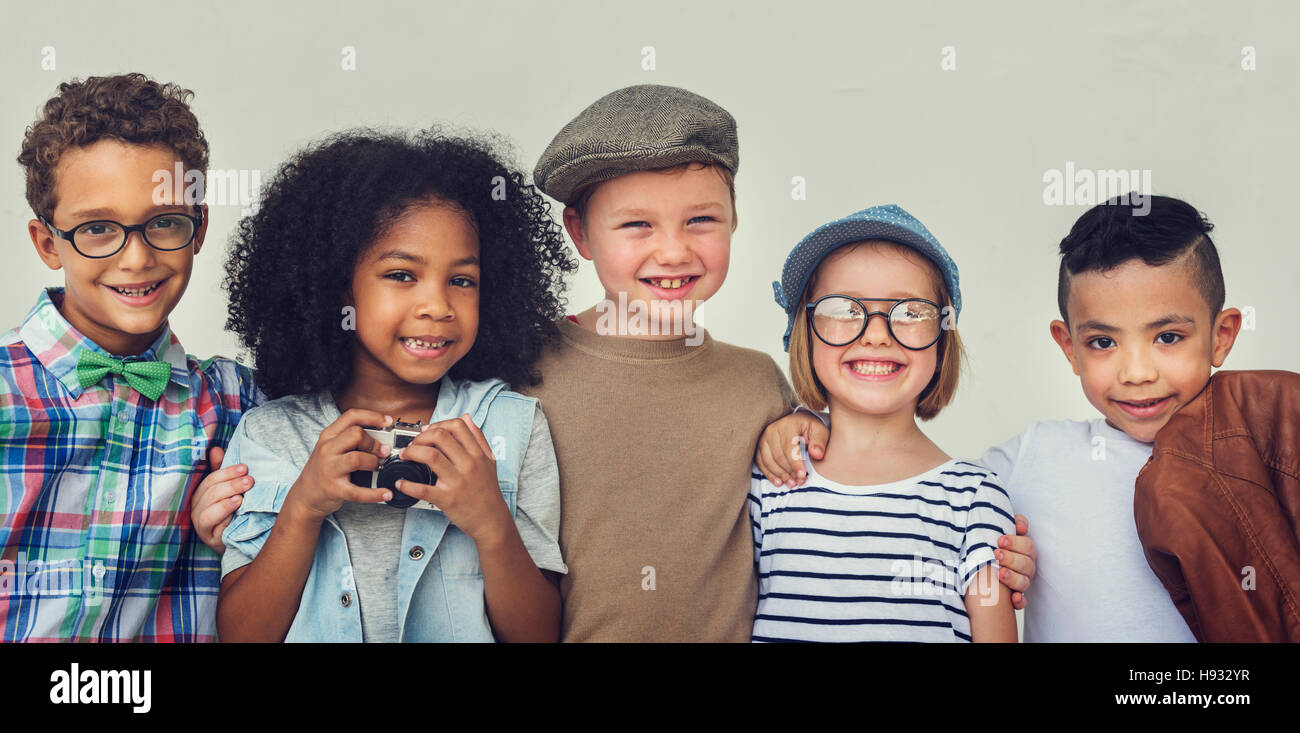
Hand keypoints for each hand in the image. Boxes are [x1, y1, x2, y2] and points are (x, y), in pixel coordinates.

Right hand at [191, 446, 253, 553]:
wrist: (240, 539)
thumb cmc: (233, 511)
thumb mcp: (229, 490)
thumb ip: (221, 471)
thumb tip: (215, 449)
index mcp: (201, 494)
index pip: (210, 480)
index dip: (226, 472)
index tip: (245, 467)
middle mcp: (197, 508)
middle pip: (210, 492)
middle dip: (231, 484)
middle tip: (250, 481)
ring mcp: (201, 525)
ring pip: (207, 509)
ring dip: (226, 499)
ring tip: (242, 496)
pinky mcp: (209, 538)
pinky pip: (211, 524)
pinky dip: (223, 514)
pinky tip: (236, 507)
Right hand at [284, 409, 394, 522]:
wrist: (305, 495)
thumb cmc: (324, 469)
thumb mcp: (332, 448)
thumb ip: (351, 440)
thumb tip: (383, 439)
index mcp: (328, 436)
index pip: (351, 416)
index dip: (372, 416)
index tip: (388, 421)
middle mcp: (327, 449)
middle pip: (355, 434)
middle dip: (374, 443)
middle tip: (383, 452)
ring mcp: (329, 469)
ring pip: (357, 458)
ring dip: (374, 463)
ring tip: (379, 468)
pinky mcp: (333, 489)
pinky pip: (357, 491)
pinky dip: (375, 494)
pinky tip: (386, 493)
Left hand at [396, 414, 512, 545]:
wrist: (491, 520)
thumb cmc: (488, 491)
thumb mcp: (489, 461)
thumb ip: (478, 438)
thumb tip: (466, 418)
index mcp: (477, 454)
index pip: (457, 426)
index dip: (438, 425)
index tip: (429, 432)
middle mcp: (468, 465)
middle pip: (440, 437)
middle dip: (421, 437)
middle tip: (413, 444)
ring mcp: (457, 482)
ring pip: (430, 456)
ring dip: (411, 453)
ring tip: (405, 456)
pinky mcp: (446, 499)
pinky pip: (422, 489)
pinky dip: (407, 484)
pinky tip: (401, 483)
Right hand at [755, 412, 829, 487]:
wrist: (796, 421)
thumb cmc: (809, 427)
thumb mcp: (819, 430)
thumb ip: (819, 441)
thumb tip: (817, 454)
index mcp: (788, 425)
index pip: (789, 447)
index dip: (795, 463)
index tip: (802, 476)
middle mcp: (772, 430)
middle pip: (778, 456)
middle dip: (789, 472)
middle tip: (799, 482)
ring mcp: (764, 438)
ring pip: (768, 461)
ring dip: (780, 475)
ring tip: (791, 484)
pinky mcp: (759, 446)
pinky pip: (760, 462)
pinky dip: (769, 474)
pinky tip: (779, 482)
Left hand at [996, 514, 1036, 609]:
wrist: (980, 561)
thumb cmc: (992, 543)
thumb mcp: (1000, 529)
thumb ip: (1012, 523)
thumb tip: (1019, 524)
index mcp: (1025, 551)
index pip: (1027, 546)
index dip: (1016, 543)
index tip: (1000, 540)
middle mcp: (1026, 567)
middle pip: (1026, 564)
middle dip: (1011, 558)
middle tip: (996, 554)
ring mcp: (1021, 582)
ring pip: (1024, 582)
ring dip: (1013, 578)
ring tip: (999, 573)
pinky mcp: (1014, 596)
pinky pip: (1022, 602)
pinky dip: (1019, 601)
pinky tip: (1013, 598)